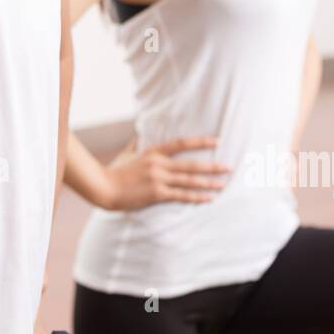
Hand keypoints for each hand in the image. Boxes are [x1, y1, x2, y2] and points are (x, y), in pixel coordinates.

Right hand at [102, 135, 231, 211]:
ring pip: (189, 180)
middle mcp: (159, 164)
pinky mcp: (157, 194)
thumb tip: (138, 134)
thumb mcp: (126, 154)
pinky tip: (209, 198)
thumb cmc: (113, 171)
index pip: (181, 143)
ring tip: (223, 184)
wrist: (103, 187)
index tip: (216, 141)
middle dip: (212, 166)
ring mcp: (158, 179)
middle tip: (229, 167)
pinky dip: (197, 197)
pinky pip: (181, 196)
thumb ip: (135, 144)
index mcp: (153, 152)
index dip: (200, 141)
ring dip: (208, 183)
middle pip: (191, 164)